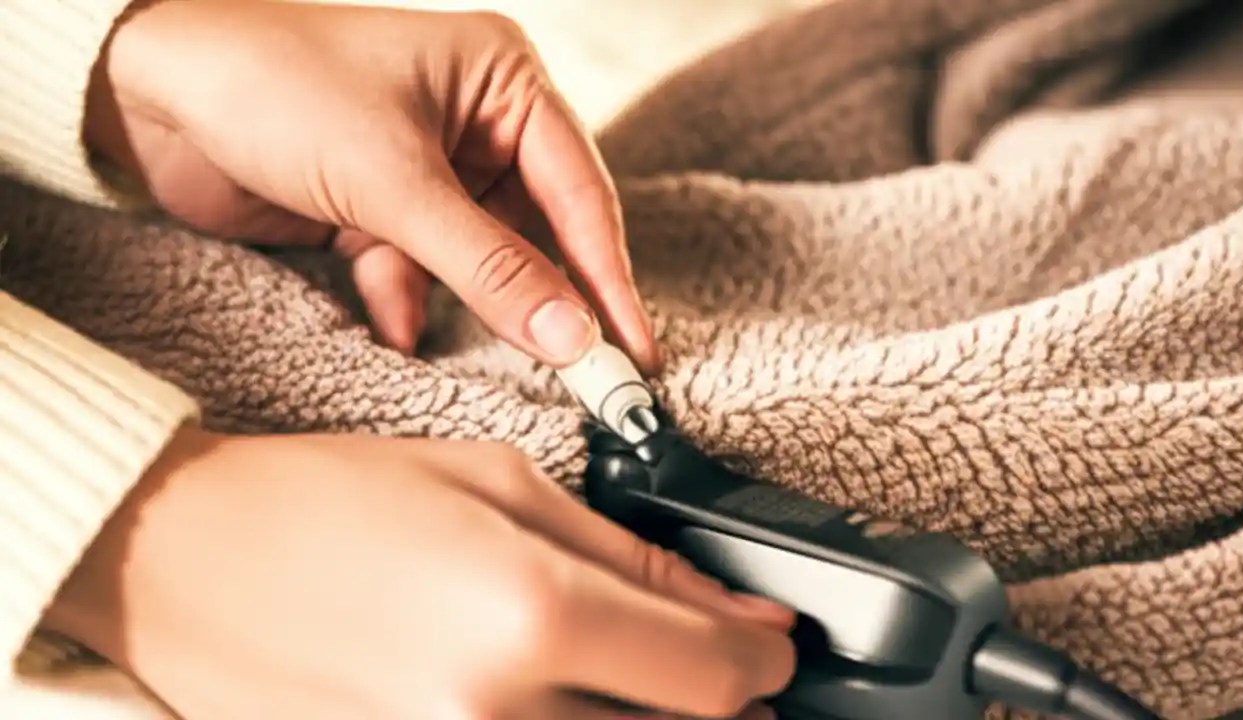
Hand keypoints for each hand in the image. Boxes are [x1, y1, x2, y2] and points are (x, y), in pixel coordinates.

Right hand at [45, 427, 796, 719]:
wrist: (190, 560)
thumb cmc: (334, 498)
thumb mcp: (501, 484)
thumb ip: (634, 556)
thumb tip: (737, 613)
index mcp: (529, 614)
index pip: (714, 677)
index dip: (764, 662)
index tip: (769, 646)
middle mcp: (494, 716)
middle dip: (715, 706)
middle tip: (702, 664)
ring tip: (622, 681)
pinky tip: (551, 701)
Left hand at [85, 0, 657, 371]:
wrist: (146, 93)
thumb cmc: (276, 88)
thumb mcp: (394, 182)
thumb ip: (489, 265)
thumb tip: (571, 337)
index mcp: (503, 80)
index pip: (579, 190)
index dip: (608, 274)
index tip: (634, 349)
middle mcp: (477, 120)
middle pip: (538, 229)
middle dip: (547, 299)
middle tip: (589, 373)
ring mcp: (430, 167)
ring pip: (481, 258)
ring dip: (476, 305)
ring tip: (504, 362)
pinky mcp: (382, 208)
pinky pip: (420, 267)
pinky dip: (406, 299)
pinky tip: (394, 324)